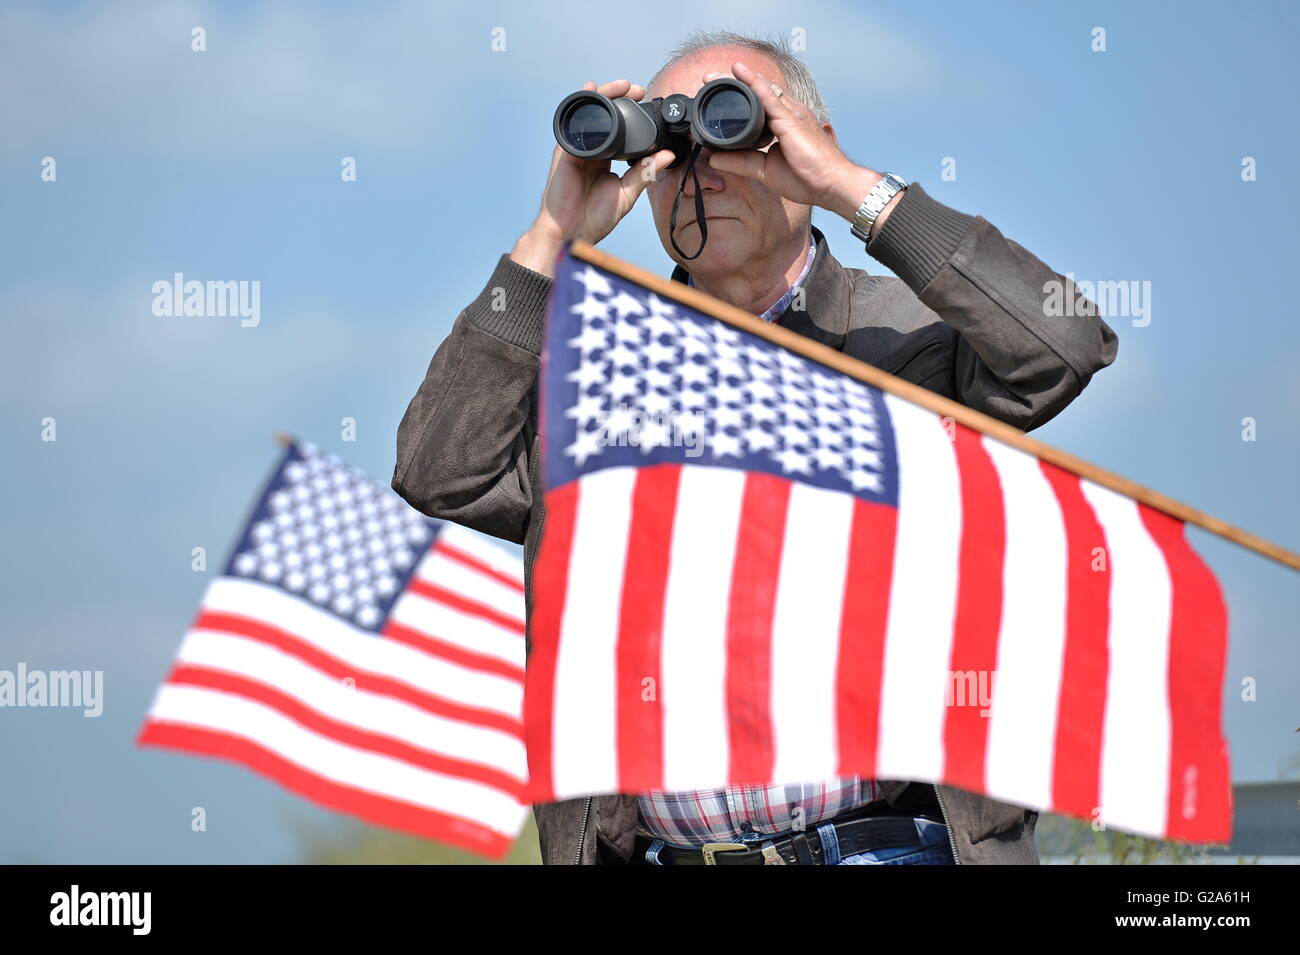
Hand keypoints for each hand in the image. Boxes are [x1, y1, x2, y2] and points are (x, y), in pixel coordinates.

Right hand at [531, 79, 676, 246]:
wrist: (573, 232)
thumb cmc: (595, 218)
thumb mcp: (627, 194)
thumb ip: (645, 173)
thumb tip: (667, 155)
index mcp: (605, 159)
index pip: (619, 129)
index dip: (631, 114)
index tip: (645, 102)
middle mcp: (590, 150)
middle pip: (604, 116)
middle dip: (619, 97)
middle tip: (637, 89)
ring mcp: (577, 149)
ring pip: (589, 114)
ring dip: (604, 95)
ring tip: (619, 86)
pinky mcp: (565, 151)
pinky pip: (573, 122)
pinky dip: (582, 104)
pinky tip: (591, 91)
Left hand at [703, 61, 887, 223]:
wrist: (831, 185)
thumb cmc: (807, 177)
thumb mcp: (765, 170)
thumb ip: (741, 162)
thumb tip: (715, 159)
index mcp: (784, 122)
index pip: (759, 102)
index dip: (740, 94)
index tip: (717, 92)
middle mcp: (788, 112)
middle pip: (758, 91)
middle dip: (733, 83)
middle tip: (709, 78)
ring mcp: (791, 113)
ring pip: (761, 90)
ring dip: (737, 80)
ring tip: (714, 76)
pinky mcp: (791, 120)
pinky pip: (769, 97)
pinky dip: (753, 84)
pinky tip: (739, 72)